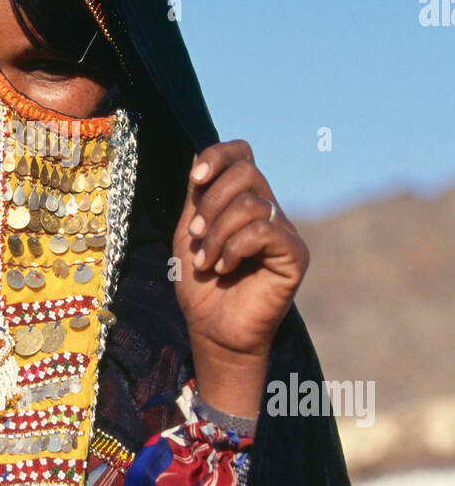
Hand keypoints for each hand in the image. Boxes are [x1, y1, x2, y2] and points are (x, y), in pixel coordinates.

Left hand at [173, 140, 309, 409]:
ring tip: (207, 262)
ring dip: (217, 234)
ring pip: (251, 204)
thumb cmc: (200, 286)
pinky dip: (235, 248)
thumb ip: (197, 196)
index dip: (218, 156)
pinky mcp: (295, 255)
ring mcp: (283, 231)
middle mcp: (268, 210)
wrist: (213, 330)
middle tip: (196, 235)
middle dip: (211, 202)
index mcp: (243, 200)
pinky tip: (225, 268)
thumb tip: (198, 156)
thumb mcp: (190, 233)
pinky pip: (264, 231)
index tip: (194, 180)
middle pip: (246, 171)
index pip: (242, 154)